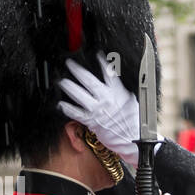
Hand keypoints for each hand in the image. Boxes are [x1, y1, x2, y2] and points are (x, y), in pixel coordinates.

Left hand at [58, 53, 140, 167]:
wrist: (133, 140)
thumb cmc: (133, 122)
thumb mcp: (131, 101)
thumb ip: (120, 91)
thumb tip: (113, 81)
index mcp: (118, 93)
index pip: (110, 73)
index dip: (103, 62)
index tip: (97, 54)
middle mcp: (107, 99)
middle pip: (89, 81)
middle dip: (78, 70)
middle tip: (69, 63)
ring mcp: (98, 110)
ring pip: (79, 95)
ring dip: (69, 87)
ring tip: (62, 81)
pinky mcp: (92, 121)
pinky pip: (76, 113)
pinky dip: (67, 108)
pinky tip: (61, 104)